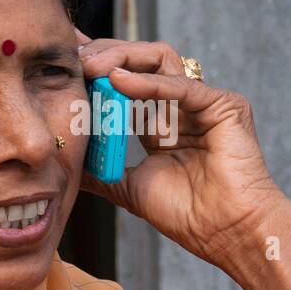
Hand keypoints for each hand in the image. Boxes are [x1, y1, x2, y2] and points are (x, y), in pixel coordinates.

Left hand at [74, 28, 290, 272]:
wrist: (227, 235)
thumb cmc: (189, 216)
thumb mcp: (128, 187)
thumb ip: (99, 169)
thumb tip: (64, 158)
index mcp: (161, 123)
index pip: (124, 80)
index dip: (94, 67)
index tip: (62, 61)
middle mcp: (182, 107)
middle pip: (140, 61)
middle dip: (103, 54)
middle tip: (72, 57)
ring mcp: (204, 103)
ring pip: (160, 60)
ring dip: (121, 59)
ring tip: (90, 68)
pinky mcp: (225, 105)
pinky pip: (181, 86)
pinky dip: (147, 83)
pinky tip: (117, 81)